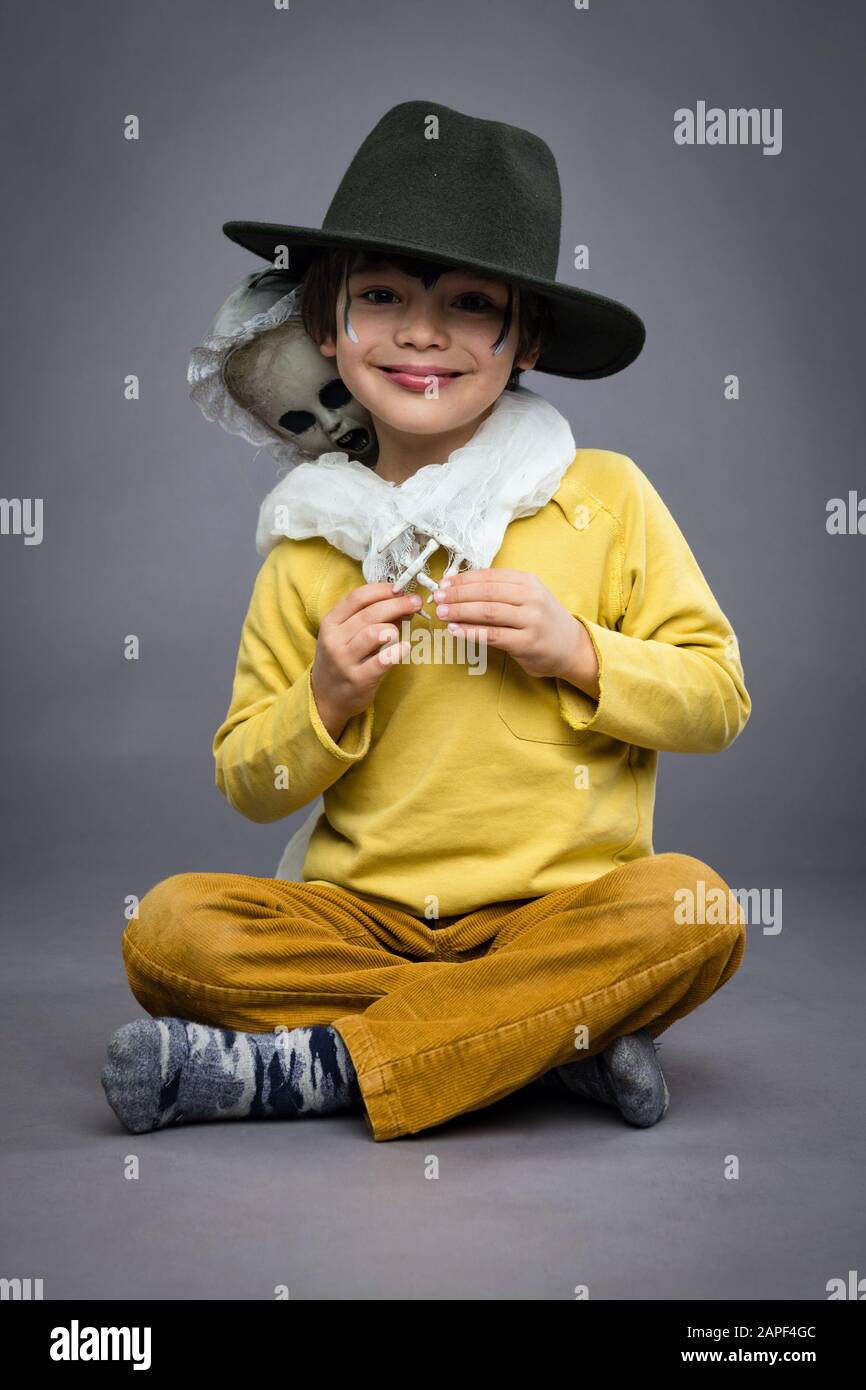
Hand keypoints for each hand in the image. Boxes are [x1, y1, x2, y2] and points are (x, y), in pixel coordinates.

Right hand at [310, 581, 421, 734]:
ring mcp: (345, 660)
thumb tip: (402, 602)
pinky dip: (398, 651)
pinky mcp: (359, 679)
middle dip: (398, 604)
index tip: (401, 588)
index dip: (382, 589)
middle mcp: (335, 639)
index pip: (357, 597)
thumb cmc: (341, 660)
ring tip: (403, 632)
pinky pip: (383, 661)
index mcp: (330, 623)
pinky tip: (406, 648)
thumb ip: (369, 618)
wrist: (325, 698)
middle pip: (370, 613)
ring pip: (375, 633)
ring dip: (395, 628)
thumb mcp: (345, 635)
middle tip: (415, 602)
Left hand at [432, 567, 599, 694]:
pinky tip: (456, 630)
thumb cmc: (544, 621)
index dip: (463, 579)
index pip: (489, 576)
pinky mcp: (527, 642)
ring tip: (442, 613)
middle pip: (486, 592)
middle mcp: (531, 597)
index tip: (444, 583)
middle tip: (437, 597)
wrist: (572, 647)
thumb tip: (461, 588)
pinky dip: (471, 632)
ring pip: (488, 611)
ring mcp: (530, 620)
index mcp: (528, 582)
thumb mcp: (529, 597)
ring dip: (460, 611)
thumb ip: (502, 591)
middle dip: (457, 594)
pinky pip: (493, 635)